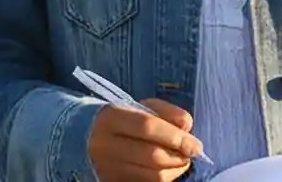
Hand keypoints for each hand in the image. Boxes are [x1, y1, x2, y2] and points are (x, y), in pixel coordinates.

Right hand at [87, 98, 202, 181]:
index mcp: (111, 117)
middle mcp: (105, 144)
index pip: (148, 127)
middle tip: (190, 153)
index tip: (196, 144)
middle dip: (179, 156)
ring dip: (174, 170)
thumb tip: (187, 125)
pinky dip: (163, 179)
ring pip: (152, 175)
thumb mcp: (140, 107)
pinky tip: (167, 170)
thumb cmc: (122, 120)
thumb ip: (166, 112)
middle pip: (152, 155)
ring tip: (180, 161)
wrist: (86, 138)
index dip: (175, 137)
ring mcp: (107, 167)